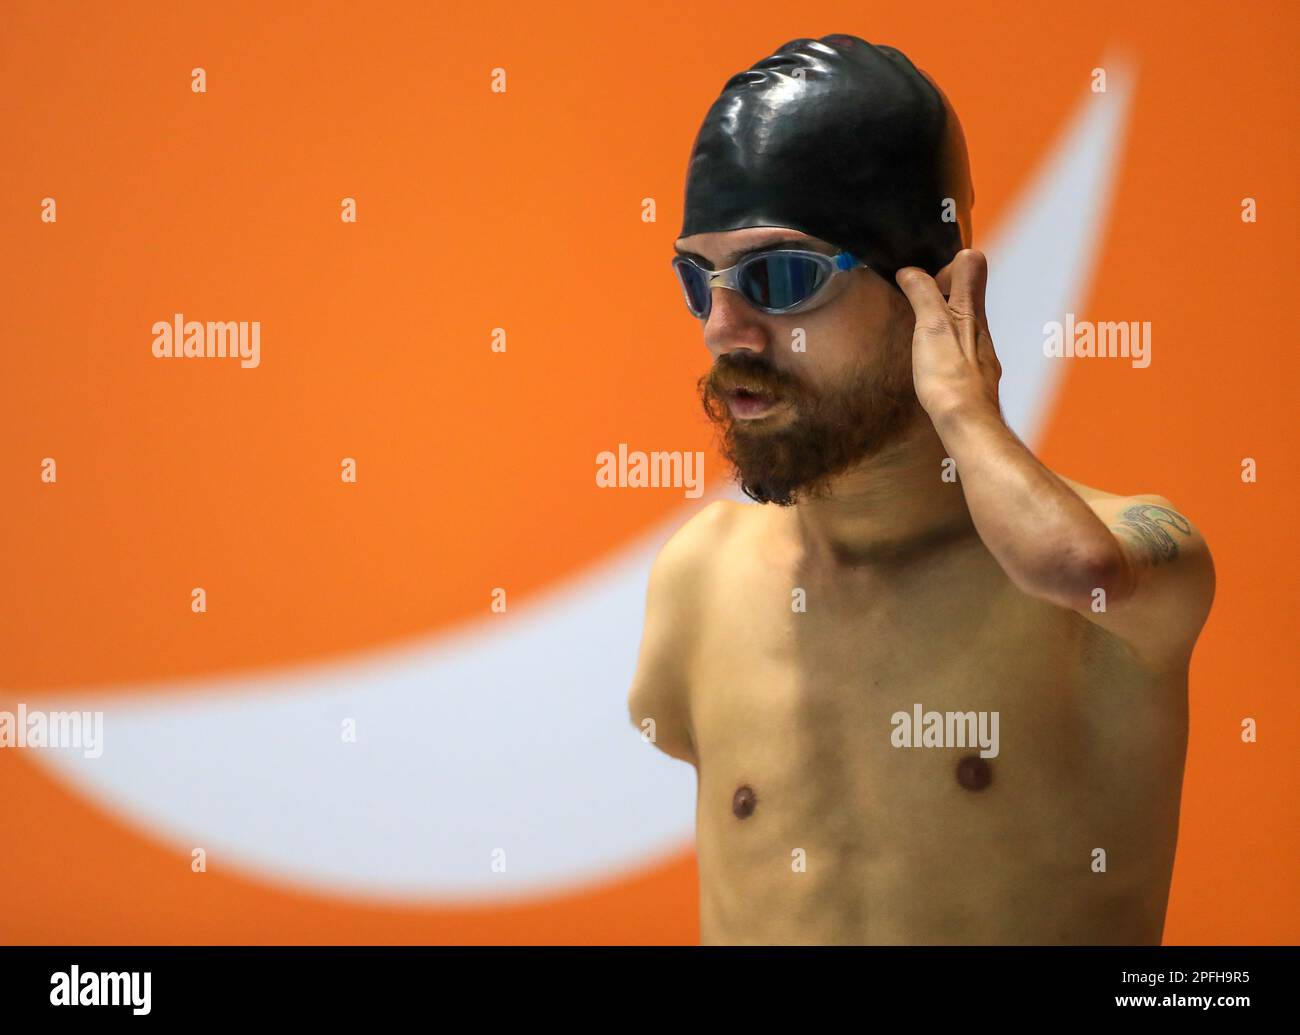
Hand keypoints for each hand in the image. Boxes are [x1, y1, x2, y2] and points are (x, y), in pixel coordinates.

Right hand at [895, 249, 1002, 420]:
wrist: (966, 422)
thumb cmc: (950, 377)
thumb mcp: (931, 325)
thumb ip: (923, 294)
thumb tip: (911, 271)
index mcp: (970, 309)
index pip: (972, 262)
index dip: (947, 263)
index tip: (922, 281)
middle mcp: (980, 327)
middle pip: (969, 291)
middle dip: (942, 290)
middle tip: (916, 304)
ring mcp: (980, 351)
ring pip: (964, 321)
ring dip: (942, 319)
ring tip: (918, 332)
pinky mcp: (975, 374)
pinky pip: (961, 347)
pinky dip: (946, 344)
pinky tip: (931, 360)